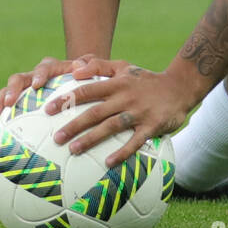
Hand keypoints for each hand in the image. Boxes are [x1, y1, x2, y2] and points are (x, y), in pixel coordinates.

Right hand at [0, 54, 96, 127]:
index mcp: (52, 68)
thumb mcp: (93, 68)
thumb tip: (80, 65)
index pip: (44, 68)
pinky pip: (6, 107)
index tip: (37, 85)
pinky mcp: (20, 101)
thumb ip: (90, 64)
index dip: (39, 75)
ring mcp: (25, 89)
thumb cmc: (87, 78)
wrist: (77, 81)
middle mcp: (35, 76)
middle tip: (9, 103)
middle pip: (19, 79)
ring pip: (7, 92)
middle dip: (12, 90)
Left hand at [44, 57, 195, 166]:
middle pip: (96, 111)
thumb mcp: (124, 66)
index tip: (47, 110)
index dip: (67, 99)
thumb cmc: (146, 79)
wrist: (180, 86)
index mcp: (117, 83)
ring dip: (92, 139)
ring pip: (112, 126)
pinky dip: (122, 152)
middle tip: (55, 138)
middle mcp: (126, 97)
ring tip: (73, 150)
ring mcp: (139, 112)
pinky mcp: (152, 126)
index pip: (87, 90)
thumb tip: (75, 69)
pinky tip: (108, 162)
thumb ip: (99, 65)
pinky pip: (135, 141)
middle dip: (74, 124)